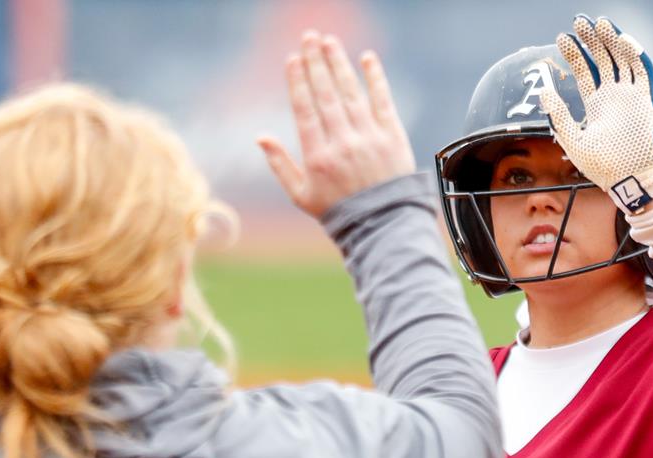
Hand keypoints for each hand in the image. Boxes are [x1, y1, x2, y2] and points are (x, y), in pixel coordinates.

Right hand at [258, 31, 415, 219]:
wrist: (383, 225)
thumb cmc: (339, 211)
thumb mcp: (301, 196)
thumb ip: (280, 165)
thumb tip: (260, 137)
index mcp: (318, 157)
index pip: (305, 110)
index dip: (298, 81)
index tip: (292, 59)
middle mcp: (343, 143)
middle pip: (326, 95)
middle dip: (316, 63)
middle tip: (309, 37)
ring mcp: (369, 138)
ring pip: (351, 93)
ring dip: (339, 64)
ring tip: (329, 41)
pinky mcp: (393, 136)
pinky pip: (383, 101)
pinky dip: (375, 78)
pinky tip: (367, 58)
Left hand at [538, 15, 652, 213]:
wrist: (630, 180)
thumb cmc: (603, 167)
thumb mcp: (573, 141)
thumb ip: (559, 116)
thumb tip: (545, 92)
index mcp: (596, 105)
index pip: (585, 73)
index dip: (574, 55)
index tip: (562, 38)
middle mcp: (614, 97)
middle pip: (602, 60)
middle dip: (591, 41)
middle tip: (579, 23)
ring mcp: (630, 96)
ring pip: (622, 60)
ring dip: (611, 41)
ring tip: (597, 24)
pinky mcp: (645, 99)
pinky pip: (643, 71)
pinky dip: (634, 55)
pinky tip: (621, 40)